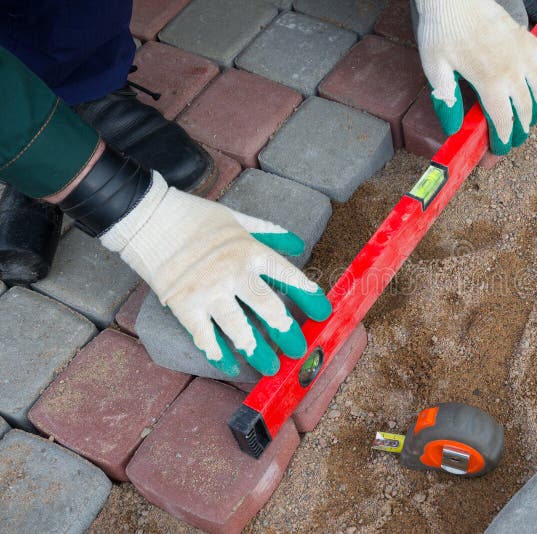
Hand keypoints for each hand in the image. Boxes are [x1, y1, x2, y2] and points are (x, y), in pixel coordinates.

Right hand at [100, 171, 331, 376]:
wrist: (149, 217)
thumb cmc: (195, 216)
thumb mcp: (238, 219)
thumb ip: (269, 232)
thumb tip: (296, 242)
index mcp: (250, 250)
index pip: (287, 276)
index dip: (307, 295)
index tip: (322, 312)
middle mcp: (234, 272)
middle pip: (267, 307)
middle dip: (285, 330)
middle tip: (298, 349)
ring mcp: (209, 291)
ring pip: (238, 328)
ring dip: (255, 349)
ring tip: (269, 366)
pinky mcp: (184, 304)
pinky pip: (204, 335)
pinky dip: (216, 353)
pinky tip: (228, 365)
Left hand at [416, 0, 536, 154]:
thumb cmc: (443, 30)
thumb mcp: (436, 70)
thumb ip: (447, 101)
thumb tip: (454, 129)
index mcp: (491, 84)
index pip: (504, 123)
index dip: (502, 141)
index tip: (498, 150)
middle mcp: (513, 72)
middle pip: (524, 111)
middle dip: (520, 131)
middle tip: (514, 140)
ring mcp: (524, 55)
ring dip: (534, 109)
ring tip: (527, 119)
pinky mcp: (526, 39)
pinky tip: (536, 85)